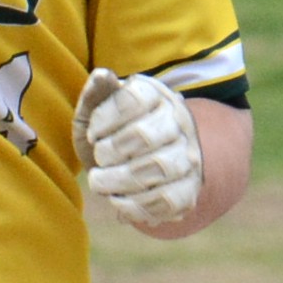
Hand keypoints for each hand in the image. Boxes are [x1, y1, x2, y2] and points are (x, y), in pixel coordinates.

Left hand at [74, 66, 202, 229]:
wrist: (138, 168)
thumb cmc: (112, 135)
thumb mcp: (96, 113)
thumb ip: (96, 95)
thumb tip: (102, 75)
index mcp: (156, 96)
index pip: (133, 100)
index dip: (104, 119)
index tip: (92, 134)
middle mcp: (178, 122)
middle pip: (145, 135)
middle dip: (110, 152)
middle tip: (98, 159)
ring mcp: (188, 157)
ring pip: (159, 168)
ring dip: (120, 180)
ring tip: (101, 183)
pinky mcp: (189, 190)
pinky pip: (169, 200)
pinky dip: (137, 206)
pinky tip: (119, 203)